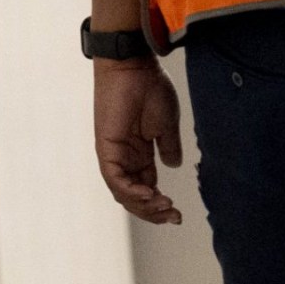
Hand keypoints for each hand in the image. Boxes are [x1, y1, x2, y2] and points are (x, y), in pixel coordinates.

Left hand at [93, 56, 184, 224]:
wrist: (133, 66)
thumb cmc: (150, 87)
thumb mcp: (166, 123)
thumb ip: (169, 146)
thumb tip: (174, 166)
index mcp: (139, 152)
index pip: (147, 188)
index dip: (160, 205)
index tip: (178, 213)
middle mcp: (125, 157)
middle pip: (135, 196)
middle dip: (153, 211)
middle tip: (173, 217)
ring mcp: (114, 154)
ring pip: (124, 193)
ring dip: (144, 205)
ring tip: (164, 207)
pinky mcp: (106, 149)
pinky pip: (115, 179)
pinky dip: (130, 191)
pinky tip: (149, 195)